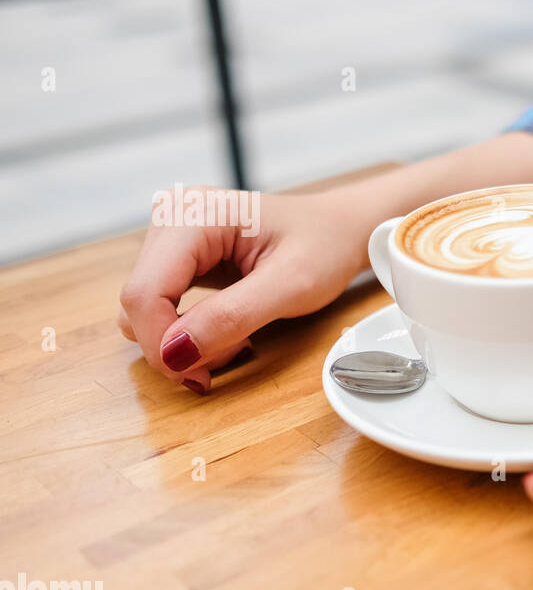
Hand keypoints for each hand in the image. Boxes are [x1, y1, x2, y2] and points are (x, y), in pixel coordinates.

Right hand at [118, 187, 366, 393]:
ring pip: (144, 310)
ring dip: (182, 342)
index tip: (200, 376)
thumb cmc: (323, 247)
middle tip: (233, 354)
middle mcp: (170, 218)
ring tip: (236, 339)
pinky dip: (187, 332)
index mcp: (192, 214)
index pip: (144, 292)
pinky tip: (226, 330)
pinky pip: (160, 307)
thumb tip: (173, 354)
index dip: (162, 344)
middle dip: (176, 346)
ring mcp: (169, 237)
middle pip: (137, 302)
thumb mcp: (291, 286)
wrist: (338, 231)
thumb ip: (231, 317)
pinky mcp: (176, 258)